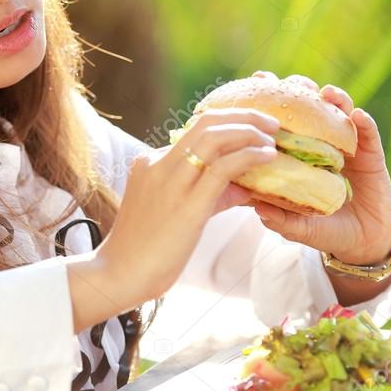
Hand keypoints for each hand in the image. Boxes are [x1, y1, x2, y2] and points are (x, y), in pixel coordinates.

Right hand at [96, 107, 280, 302]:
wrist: (118, 274)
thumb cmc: (145, 250)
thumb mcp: (173, 212)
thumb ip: (209, 195)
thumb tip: (244, 186)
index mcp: (150, 163)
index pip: (194, 131)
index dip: (229, 124)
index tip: (253, 128)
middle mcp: (158, 164)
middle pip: (206, 123)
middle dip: (243, 117)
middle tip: (270, 124)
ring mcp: (170, 183)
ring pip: (215, 138)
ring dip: (249, 132)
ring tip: (272, 140)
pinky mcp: (187, 206)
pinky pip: (223, 168)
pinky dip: (249, 156)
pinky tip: (267, 157)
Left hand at [249, 71, 390, 265]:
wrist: (362, 241)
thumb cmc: (324, 229)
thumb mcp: (298, 226)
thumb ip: (280, 218)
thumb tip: (256, 206)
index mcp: (299, 154)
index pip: (284, 120)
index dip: (271, 100)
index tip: (256, 82)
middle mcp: (321, 144)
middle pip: (311, 108)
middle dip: (299, 89)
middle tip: (287, 82)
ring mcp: (346, 147)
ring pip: (340, 114)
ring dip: (335, 99)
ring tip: (326, 94)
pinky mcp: (371, 155)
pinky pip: (368, 135)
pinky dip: (364, 123)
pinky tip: (357, 116)